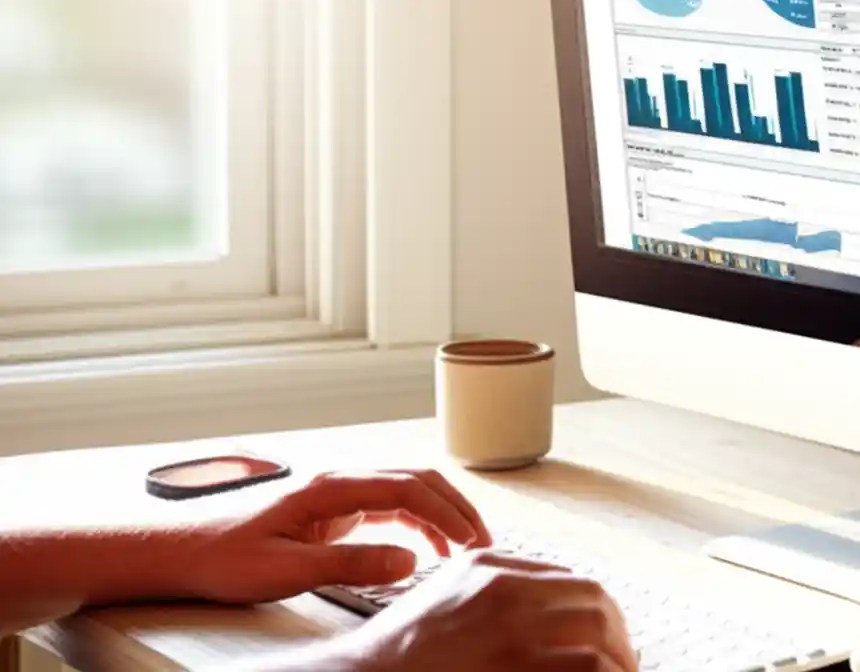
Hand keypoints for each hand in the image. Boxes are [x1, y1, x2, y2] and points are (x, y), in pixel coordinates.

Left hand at [181, 470, 491, 604]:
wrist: (184, 551)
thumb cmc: (226, 558)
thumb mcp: (287, 570)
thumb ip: (351, 564)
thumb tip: (410, 561)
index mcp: (330, 488)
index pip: (406, 490)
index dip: (446, 514)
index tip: (472, 542)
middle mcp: (339, 482)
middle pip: (416, 480)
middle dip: (455, 507)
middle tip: (483, 542)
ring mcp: (338, 493)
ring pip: (407, 490)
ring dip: (441, 512)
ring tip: (466, 546)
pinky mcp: (334, 509)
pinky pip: (390, 506)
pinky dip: (419, 521)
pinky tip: (428, 546)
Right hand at [343, 550, 638, 671]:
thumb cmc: (402, 649)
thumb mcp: (447, 591)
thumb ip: (495, 581)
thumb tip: (552, 595)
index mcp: (492, 568)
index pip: (574, 582)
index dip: (601, 614)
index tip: (608, 639)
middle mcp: (507, 592)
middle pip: (595, 604)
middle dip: (618, 637)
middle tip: (623, 664)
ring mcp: (511, 633)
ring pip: (598, 641)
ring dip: (617, 664)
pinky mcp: (515, 668)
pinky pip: (584, 670)